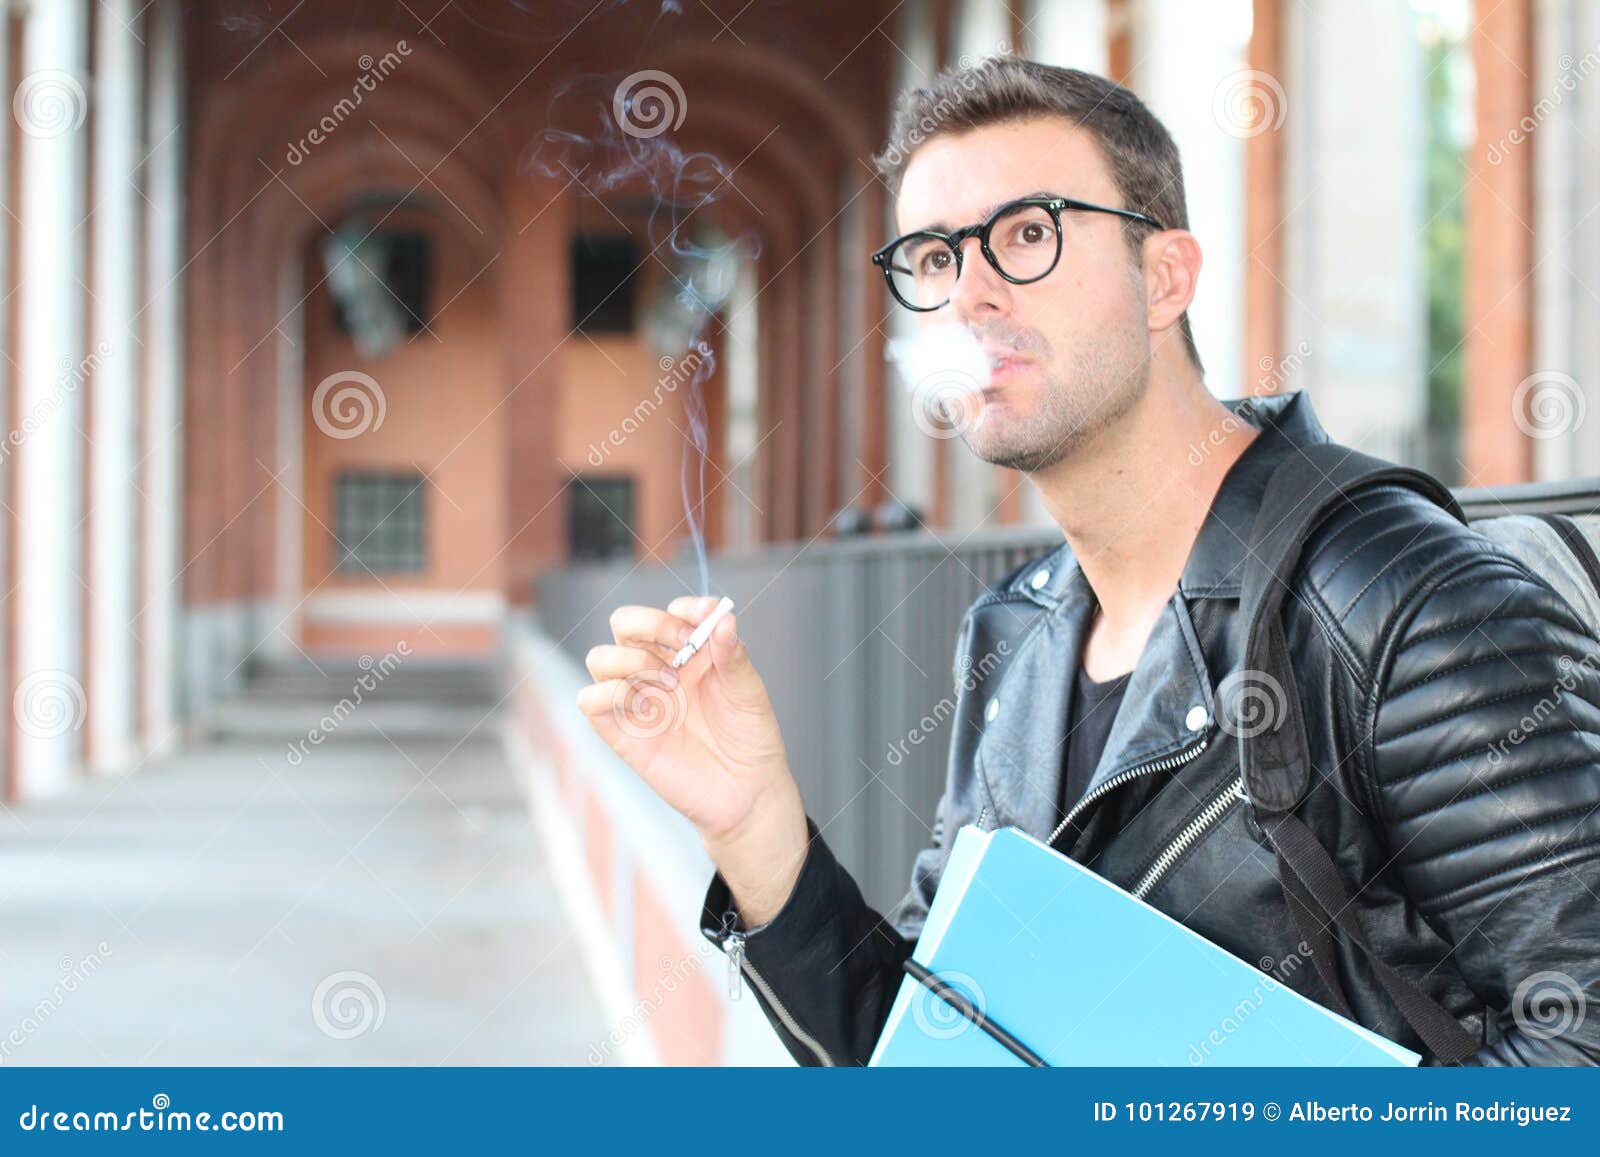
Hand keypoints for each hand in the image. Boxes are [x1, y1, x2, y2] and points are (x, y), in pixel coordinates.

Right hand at [576, 597, 807, 921]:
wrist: (747, 792)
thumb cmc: (751, 738)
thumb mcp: (749, 691)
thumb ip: (733, 653)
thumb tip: (724, 616)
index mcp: (691, 654)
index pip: (671, 612)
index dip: (684, 609)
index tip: (705, 617)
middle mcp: (659, 669)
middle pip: (624, 623)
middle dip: (650, 624)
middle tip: (682, 646)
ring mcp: (638, 700)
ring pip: (600, 658)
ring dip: (630, 659)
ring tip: (668, 684)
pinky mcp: (622, 732)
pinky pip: (590, 700)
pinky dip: (609, 693)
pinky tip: (646, 706)